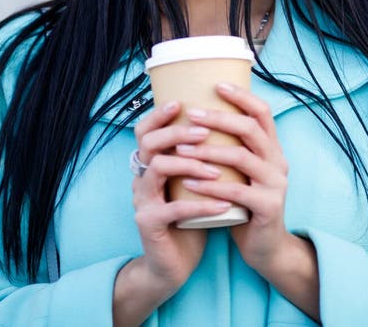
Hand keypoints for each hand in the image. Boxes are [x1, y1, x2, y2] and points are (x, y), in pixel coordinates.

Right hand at [131, 100, 232, 292]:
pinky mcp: (150, 225)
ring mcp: (143, 201)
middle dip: (177, 133)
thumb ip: (198, 158)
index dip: (159, 115)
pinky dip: (201, 204)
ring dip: (190, 164)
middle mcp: (141, 178)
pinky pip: (174, 209)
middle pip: (148, 143)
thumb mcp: (191, 184)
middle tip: (204, 132)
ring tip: (216, 168)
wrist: (172, 266)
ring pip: (158, 169)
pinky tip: (223, 203)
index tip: (181, 102)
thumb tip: (226, 124)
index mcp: (149, 165)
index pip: (145, 130)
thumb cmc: (188, 219)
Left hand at [175, 83, 290, 275]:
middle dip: (218, 119)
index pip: (262, 112)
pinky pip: (236, 192)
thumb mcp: (242, 171)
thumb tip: (197, 116)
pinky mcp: (268, 207)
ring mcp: (276, 184)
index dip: (241, 96)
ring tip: (181, 149)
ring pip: (241, 157)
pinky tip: (188, 183)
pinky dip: (210, 186)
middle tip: (191, 115)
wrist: (266, 248)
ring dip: (208, 151)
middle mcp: (278, 161)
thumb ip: (231, 147)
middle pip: (250, 129)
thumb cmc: (245, 203)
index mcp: (272, 148)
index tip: (217, 85)